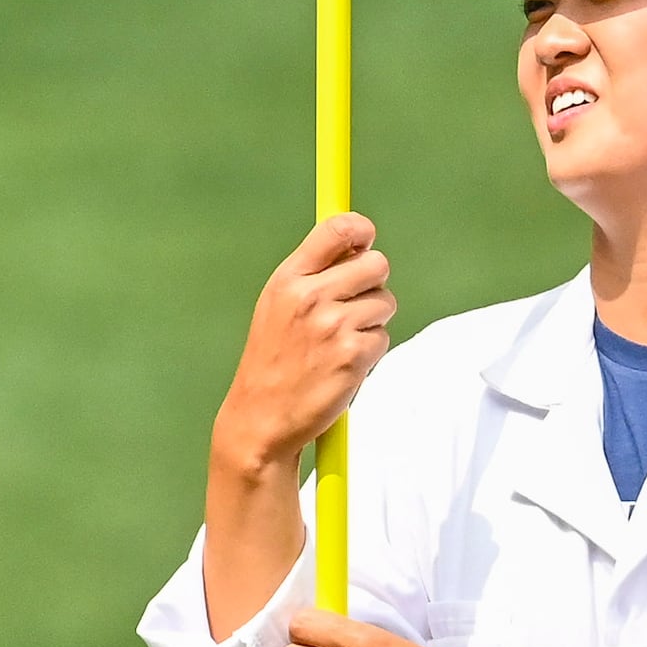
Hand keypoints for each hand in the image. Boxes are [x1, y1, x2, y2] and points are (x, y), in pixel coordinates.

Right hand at [216, 213, 393, 482]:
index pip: (337, 229)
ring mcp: (333, 327)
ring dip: (372, 322)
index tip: (364, 241)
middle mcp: (309, 297)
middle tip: (352, 306)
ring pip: (385, 303)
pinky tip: (342, 364)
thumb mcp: (277, 306)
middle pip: (377, 263)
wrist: (262, 416)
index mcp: (288, 279)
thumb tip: (359, 246)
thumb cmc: (273, 360)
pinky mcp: (353, 356)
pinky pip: (383, 338)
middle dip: (373, 283)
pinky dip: (370, 352)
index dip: (361, 230)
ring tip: (340, 342)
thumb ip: (313, 274)